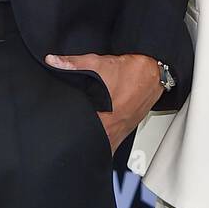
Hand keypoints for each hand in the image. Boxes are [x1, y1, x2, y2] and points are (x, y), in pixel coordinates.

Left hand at [44, 51, 162, 152]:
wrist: (154, 72)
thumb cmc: (131, 72)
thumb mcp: (98, 64)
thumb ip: (72, 63)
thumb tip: (53, 61)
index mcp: (104, 120)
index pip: (80, 135)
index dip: (69, 132)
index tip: (62, 129)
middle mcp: (114, 131)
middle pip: (91, 143)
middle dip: (81, 136)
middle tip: (74, 128)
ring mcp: (122, 133)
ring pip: (103, 146)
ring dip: (95, 139)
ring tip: (87, 130)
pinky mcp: (127, 131)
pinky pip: (113, 141)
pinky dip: (106, 138)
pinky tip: (101, 129)